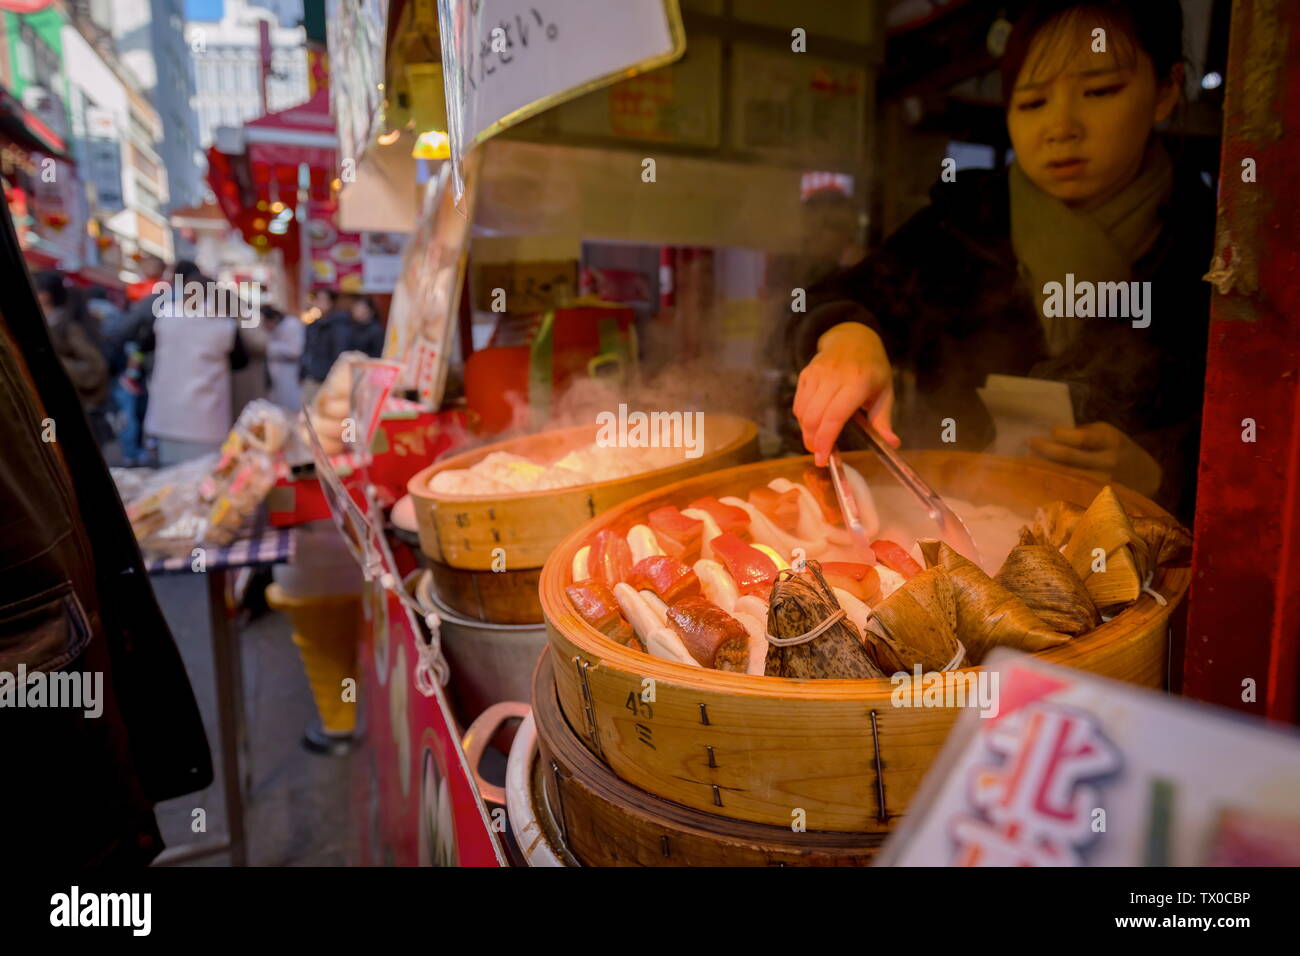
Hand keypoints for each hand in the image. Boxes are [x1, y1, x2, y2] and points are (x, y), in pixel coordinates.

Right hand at [793, 321, 898, 466]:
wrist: (853, 338)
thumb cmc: (872, 368)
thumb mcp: (885, 392)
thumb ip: (883, 420)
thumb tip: (893, 444)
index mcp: (858, 383)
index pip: (834, 417)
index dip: (826, 441)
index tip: (823, 459)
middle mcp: (834, 377)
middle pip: (813, 418)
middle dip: (813, 442)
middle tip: (821, 454)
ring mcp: (817, 374)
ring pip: (802, 413)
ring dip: (806, 433)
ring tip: (817, 440)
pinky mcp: (805, 374)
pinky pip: (798, 404)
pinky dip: (802, 419)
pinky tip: (813, 422)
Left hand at [1029, 423, 1161, 496]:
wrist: (1145, 474)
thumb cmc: (1117, 448)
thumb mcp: (1107, 434)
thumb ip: (1083, 434)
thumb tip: (1049, 435)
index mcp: (1110, 441)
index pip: (1081, 438)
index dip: (1060, 435)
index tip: (1048, 431)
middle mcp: (1107, 462)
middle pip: (1069, 457)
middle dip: (1045, 449)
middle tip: (1029, 443)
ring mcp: (1102, 482)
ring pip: (1067, 475)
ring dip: (1046, 467)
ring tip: (1029, 459)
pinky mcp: (1097, 496)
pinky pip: (1072, 489)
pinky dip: (1055, 482)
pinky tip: (1042, 477)